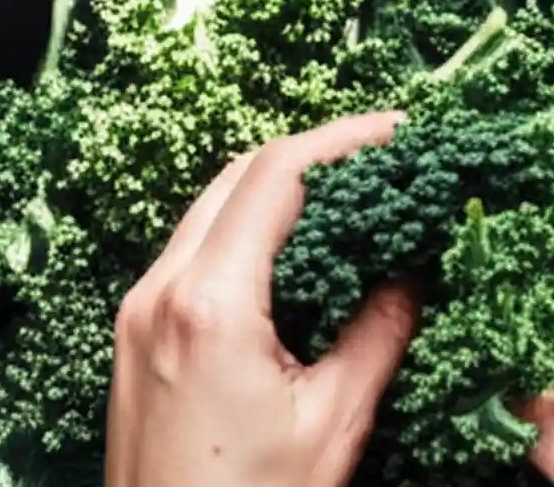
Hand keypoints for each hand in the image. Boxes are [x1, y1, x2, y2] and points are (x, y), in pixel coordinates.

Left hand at [105, 113, 417, 486]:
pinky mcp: (140, 333)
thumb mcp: (334, 421)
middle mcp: (161, 292)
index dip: (343, 139)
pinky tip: (302, 248)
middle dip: (317, 154)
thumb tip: (413, 271)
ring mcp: (141, 311)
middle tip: (386, 157)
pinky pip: (199, 248)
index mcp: (209, 305)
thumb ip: (379, 332)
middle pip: (239, 177)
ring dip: (283, 188)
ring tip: (355, 194)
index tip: (400, 131)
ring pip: (214, 207)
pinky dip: (253, 227)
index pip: (276, 176)